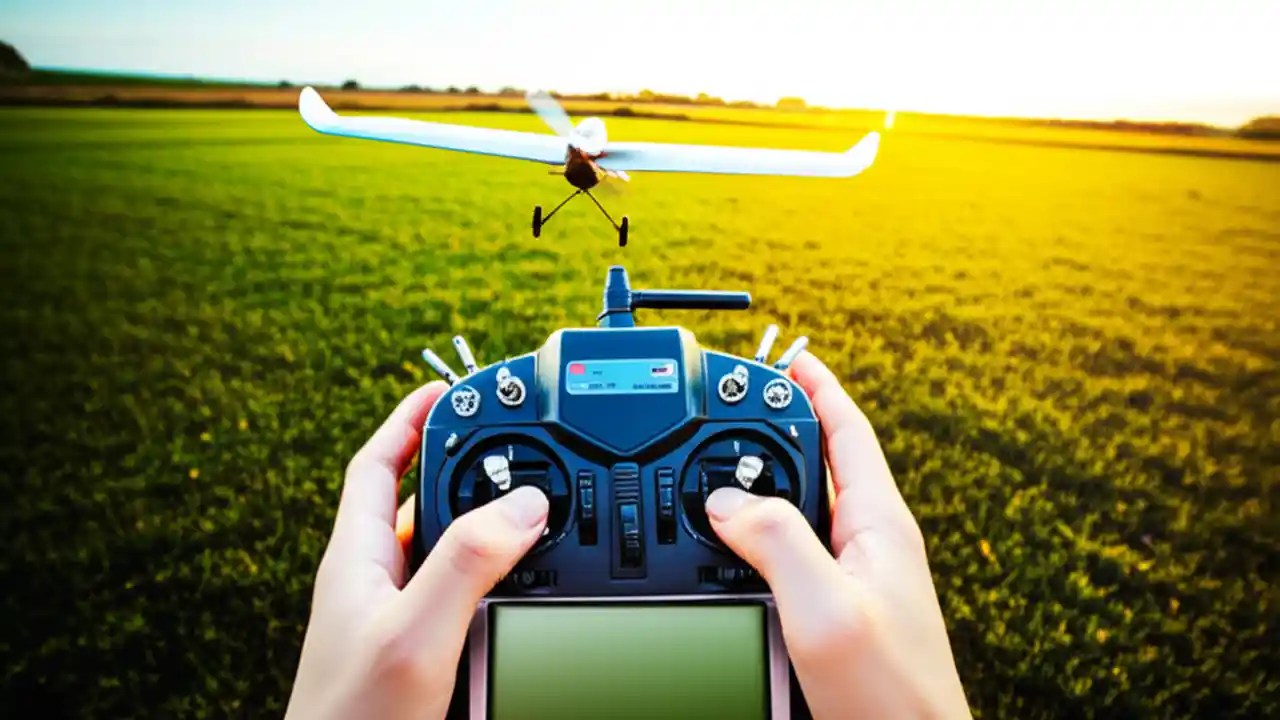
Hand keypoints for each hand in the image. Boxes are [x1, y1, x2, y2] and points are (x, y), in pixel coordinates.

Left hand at [286, 382, 549, 719]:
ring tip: (527, 520)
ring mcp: (390, 618)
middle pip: (414, 500)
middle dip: (461, 470)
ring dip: (480, 530)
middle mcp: (371, 582)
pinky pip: (453, 597)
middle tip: (509, 448)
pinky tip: (515, 596)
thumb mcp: (416, 632)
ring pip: (440, 550)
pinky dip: (488, 582)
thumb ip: (466, 563)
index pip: (375, 464)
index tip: (448, 389)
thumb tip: (522, 503)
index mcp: (356, 558)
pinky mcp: (412, 651)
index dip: (409, 419)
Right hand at [706, 353, 970, 718]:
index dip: (816, 387)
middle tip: (734, 404)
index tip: (785, 355)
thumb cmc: (892, 693)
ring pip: (801, 511)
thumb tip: (725, 499)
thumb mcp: (826, 608)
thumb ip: (778, 542)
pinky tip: (730, 548)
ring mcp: (854, 579)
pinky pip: (792, 555)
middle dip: (777, 428)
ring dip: (763, 484)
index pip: (848, 430)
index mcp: (880, 524)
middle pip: (821, 463)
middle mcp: (869, 544)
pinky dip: (757, 538)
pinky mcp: (836, 611)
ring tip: (719, 466)